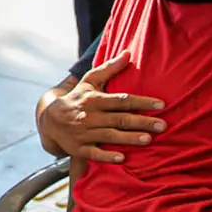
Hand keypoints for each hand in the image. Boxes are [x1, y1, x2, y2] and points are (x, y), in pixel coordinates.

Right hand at [38, 57, 165, 163]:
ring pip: (109, 135)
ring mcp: (83, 133)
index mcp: (94, 99)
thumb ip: (110, 68)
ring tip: (148, 139)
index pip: (122, 100)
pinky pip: (94, 153)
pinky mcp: (78, 148)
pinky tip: (122, 158)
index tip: (161, 105)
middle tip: (162, 125)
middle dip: (142, 122)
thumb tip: (128, 53)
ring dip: (129, 138)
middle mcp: (89, 116)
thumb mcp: (89, 81)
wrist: (50, 119)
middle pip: (119, 119)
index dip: (142, 102)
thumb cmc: (77, 98)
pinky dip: (107, 156)